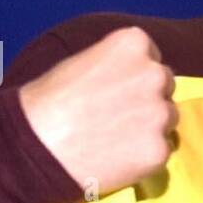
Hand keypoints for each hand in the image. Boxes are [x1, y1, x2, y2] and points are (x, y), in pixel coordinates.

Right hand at [18, 26, 176, 196]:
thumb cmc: (47, 101)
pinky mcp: (159, 150)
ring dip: (151, 127)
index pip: (152, 57)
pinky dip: (145, 156)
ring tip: (115, 139)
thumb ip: (115, 65)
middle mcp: (154, 75)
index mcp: (134, 44)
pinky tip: (118, 158)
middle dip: (148, 99)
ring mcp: (160, 114)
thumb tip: (130, 77)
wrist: (34, 147)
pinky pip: (163, 150)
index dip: (135, 76)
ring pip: (168, 120)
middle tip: (117, 116)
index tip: (117, 89)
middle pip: (165, 87)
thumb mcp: (81, 62)